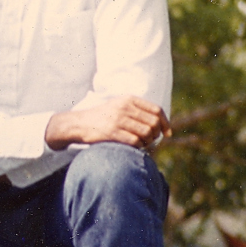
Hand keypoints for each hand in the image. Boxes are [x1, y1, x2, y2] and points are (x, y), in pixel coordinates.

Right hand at [45, 96, 170, 149]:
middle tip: (151, 140)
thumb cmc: (103, 117)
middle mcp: (124, 108)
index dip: (165, 123)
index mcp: (128, 99)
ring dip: (148, 142)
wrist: (79, 124)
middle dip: (156, 134)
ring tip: (142, 144)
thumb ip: (137, 111)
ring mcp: (118, 120)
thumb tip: (160, 123)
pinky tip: (134, 147)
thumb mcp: (119, 106)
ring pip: (146, 133)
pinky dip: (138, 147)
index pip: (156, 110)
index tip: (167, 133)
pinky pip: (135, 142)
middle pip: (153, 123)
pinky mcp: (112, 132)